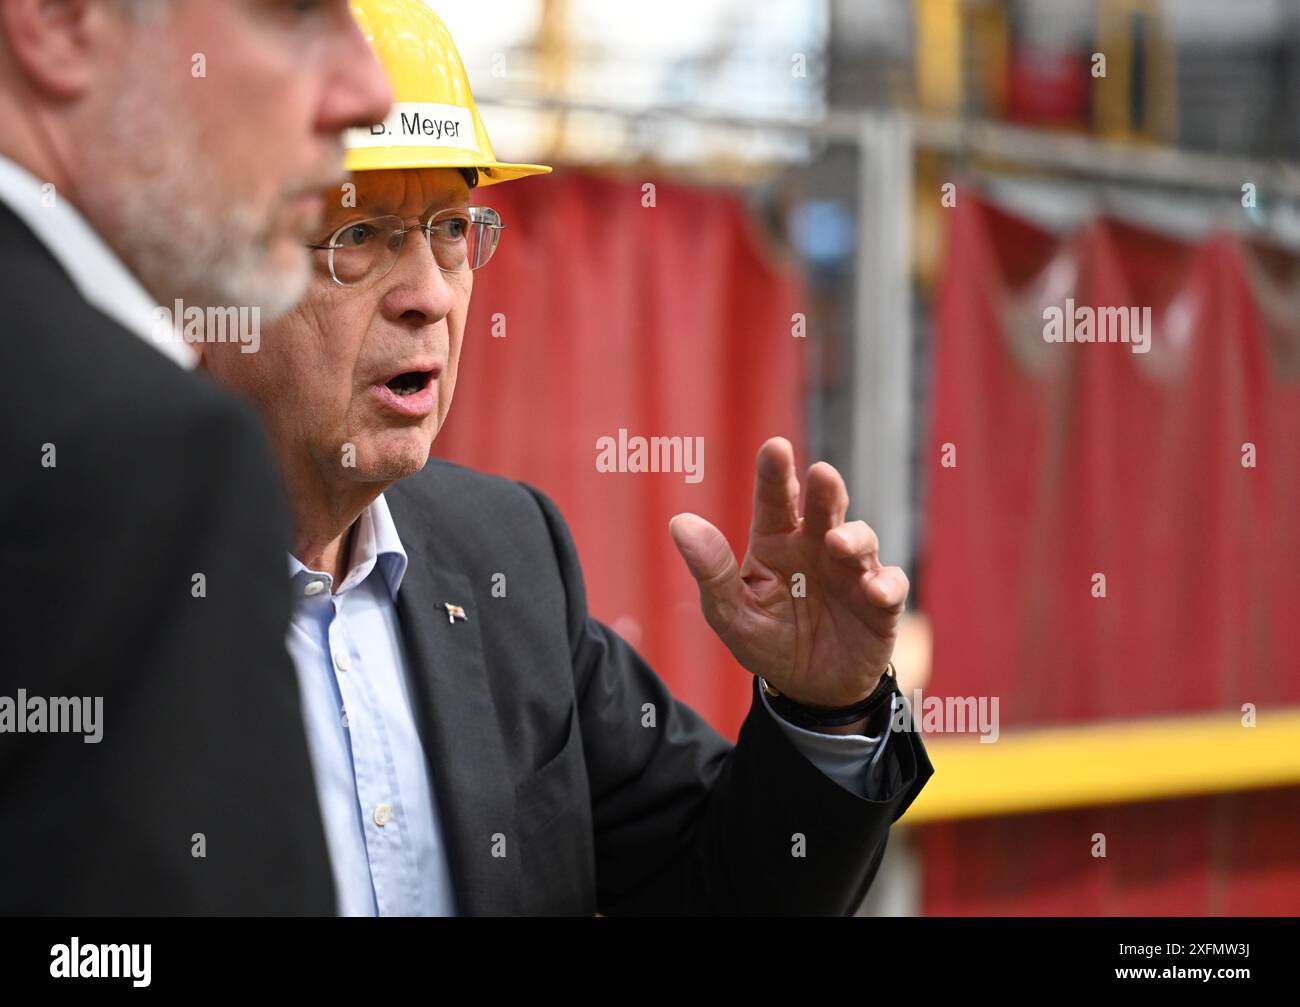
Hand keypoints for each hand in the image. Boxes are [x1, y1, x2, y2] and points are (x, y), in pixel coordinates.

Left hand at [668, 436, 907, 708]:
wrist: (808, 689)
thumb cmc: (765, 640)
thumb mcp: (730, 612)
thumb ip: (711, 570)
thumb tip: (680, 522)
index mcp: (777, 542)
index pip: (776, 500)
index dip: (776, 474)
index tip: (775, 448)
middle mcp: (818, 547)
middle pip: (824, 509)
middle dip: (825, 490)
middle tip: (821, 474)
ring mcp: (853, 572)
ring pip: (861, 540)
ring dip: (854, 538)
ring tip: (838, 544)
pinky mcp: (880, 604)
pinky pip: (890, 586)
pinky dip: (886, 585)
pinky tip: (874, 591)